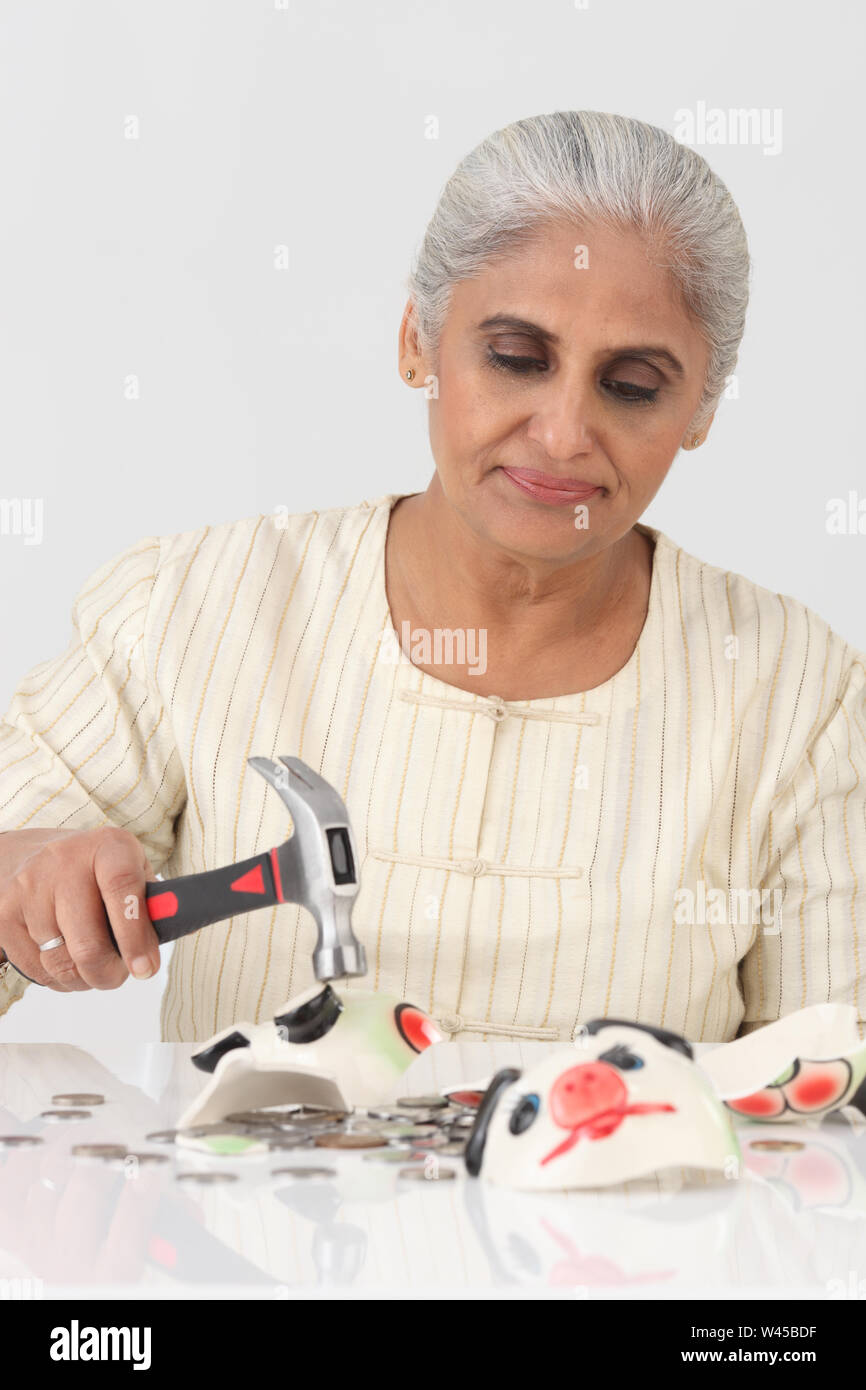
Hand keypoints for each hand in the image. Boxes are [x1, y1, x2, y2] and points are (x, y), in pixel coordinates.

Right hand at [0, 827, 159, 990]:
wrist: (34, 855)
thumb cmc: (96, 871)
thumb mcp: (132, 870)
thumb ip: (154, 901)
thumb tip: (184, 924)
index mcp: (108, 847)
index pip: (123, 889)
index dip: (136, 936)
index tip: (145, 969)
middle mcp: (64, 861)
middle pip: (87, 943)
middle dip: (109, 973)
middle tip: (118, 974)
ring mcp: (29, 886)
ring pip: (60, 962)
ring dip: (82, 978)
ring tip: (92, 967)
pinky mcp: (4, 912)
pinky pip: (34, 969)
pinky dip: (56, 978)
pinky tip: (66, 960)